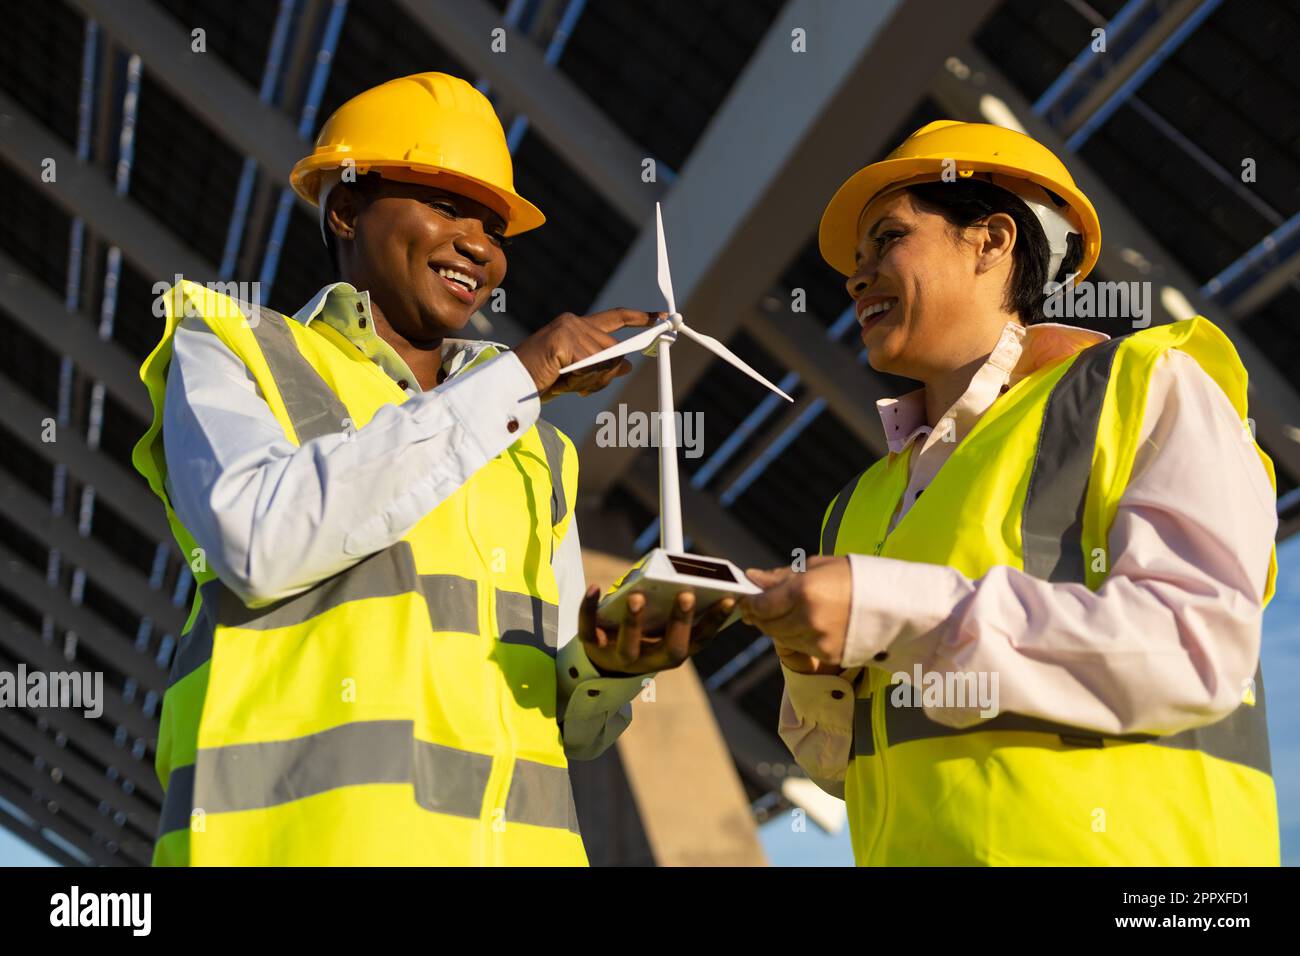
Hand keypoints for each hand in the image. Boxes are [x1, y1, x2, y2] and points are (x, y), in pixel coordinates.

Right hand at [513, 309, 661, 400]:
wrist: (512, 385)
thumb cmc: (541, 380)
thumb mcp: (577, 375)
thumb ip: (601, 368)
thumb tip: (628, 365)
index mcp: (577, 326)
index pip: (615, 317)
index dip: (638, 318)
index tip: (659, 317)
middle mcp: (575, 322)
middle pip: (614, 348)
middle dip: (607, 372)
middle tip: (584, 387)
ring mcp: (569, 328)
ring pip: (606, 359)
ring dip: (592, 379)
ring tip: (568, 384)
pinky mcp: (564, 339)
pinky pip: (592, 364)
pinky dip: (583, 379)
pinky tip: (563, 380)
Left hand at [577, 588, 735, 676]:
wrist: (604, 661)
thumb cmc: (644, 631)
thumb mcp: (663, 622)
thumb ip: (677, 602)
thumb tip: (688, 568)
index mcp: (675, 651)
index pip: (701, 639)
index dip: (715, 621)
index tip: (730, 598)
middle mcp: (652, 659)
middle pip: (671, 649)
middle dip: (679, 622)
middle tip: (685, 594)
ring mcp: (622, 657)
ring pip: (629, 646)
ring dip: (634, 621)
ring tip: (637, 596)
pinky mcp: (593, 647)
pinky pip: (589, 630)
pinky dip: (589, 609)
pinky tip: (594, 588)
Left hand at [738, 557, 852, 669]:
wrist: (892, 601)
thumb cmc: (854, 577)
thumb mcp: (816, 567)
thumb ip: (781, 576)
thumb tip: (752, 577)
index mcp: (803, 591)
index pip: (761, 605)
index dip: (750, 604)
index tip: (747, 601)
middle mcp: (808, 618)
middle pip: (768, 625)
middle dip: (760, 617)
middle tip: (760, 609)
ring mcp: (818, 640)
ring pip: (782, 638)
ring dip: (778, 627)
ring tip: (788, 613)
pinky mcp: (828, 655)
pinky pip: (800, 647)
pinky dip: (797, 637)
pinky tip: (806, 624)